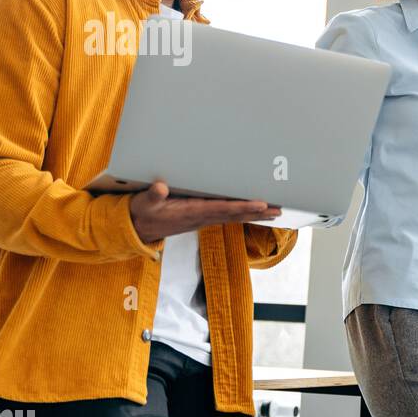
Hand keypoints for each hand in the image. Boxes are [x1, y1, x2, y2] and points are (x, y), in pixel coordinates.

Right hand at [130, 180, 282, 244]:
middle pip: (236, 214)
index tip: (260, 204)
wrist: (138, 229)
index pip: (222, 208)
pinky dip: (244, 213)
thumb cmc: (142, 213)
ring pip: (235, 216)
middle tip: (279, 209)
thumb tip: (160, 187)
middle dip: (258, 212)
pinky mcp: (202, 217)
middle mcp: (202, 217)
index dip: (242, 206)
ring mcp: (204, 218)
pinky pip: (228, 215)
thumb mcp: (143, 204)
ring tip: (275, 211)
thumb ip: (152, 196)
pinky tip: (255, 212)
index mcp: (191, 212)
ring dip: (255, 214)